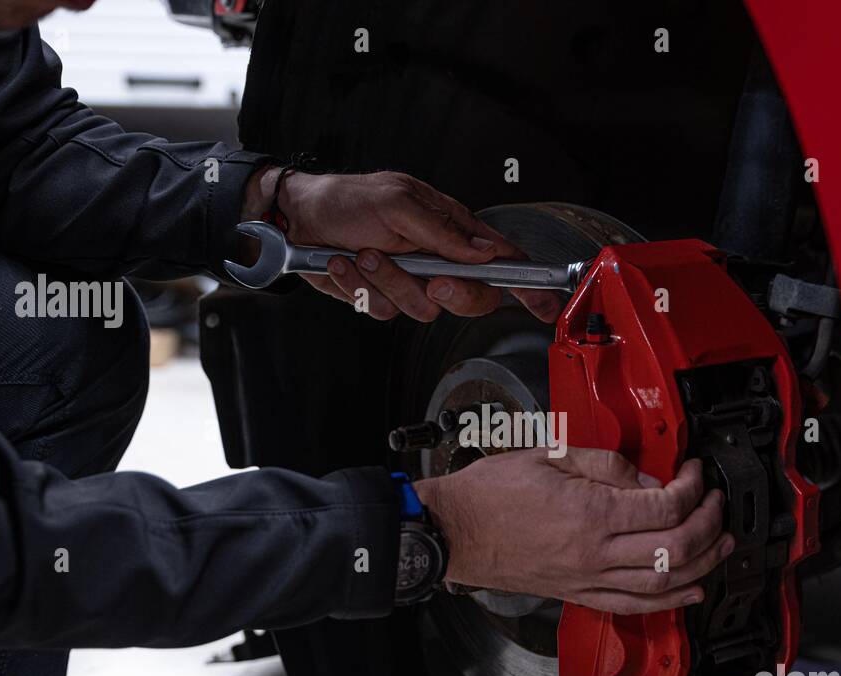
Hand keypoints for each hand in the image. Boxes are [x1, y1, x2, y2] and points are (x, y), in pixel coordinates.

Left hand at [241, 168, 560, 322]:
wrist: (296, 221)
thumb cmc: (347, 199)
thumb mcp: (398, 203)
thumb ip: (443, 232)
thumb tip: (484, 252)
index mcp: (452, 230)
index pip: (501, 259)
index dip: (528, 284)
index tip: (544, 303)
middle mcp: (437, 259)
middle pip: (471, 297)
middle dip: (450, 292)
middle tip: (431, 279)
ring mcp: (410, 280)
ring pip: (422, 309)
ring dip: (388, 282)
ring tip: (363, 254)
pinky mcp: (383, 296)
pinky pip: (385, 312)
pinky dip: (359, 289)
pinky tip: (345, 265)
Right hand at [414, 448, 732, 614]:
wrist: (454, 531)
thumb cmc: (489, 494)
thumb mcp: (549, 455)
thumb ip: (606, 464)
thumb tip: (648, 476)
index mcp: (591, 513)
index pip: (666, 505)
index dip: (693, 486)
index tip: (695, 473)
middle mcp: (595, 553)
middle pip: (677, 546)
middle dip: (710, 523)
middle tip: (717, 503)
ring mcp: (588, 579)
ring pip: (664, 581)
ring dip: (703, 563)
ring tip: (722, 544)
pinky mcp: (579, 594)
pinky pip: (634, 605)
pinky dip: (670, 600)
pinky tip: (691, 589)